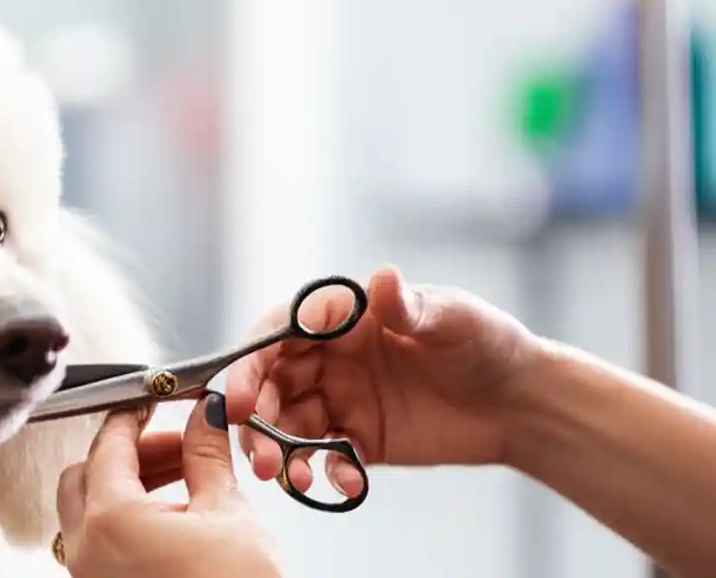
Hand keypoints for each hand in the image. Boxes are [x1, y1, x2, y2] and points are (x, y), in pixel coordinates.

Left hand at [55, 395, 281, 577]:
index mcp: (110, 518)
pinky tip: (171, 520)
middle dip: (130, 452)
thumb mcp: (227, 513)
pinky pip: (98, 546)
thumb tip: (205, 417)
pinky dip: (125, 521)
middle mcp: (85, 550)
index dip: (135, 414)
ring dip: (128, 486)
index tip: (156, 399)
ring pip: (88, 512)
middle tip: (176, 445)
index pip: (109, 443)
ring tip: (183, 482)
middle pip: (86, 475)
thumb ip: (207, 455)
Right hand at [226, 265, 544, 493]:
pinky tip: (348, 485)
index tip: (241, 400)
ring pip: (287, 424)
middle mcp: (330, 356)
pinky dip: (326, 472)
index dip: (251, 364)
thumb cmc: (487, 341)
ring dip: (279, 452)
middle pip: (270, 384)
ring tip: (293, 479)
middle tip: (260, 458)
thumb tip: (380, 279)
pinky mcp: (357, 436)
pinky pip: (325, 456)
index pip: (278, 334)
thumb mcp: (453, 319)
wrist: (521, 402)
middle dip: (255, 421)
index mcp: (341, 317)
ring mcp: (341, 398)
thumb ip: (410, 306)